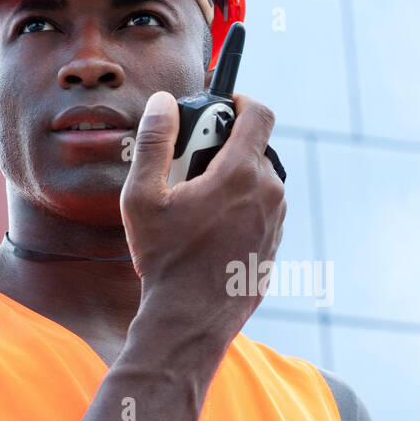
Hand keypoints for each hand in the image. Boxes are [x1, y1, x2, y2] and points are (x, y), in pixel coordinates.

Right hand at [120, 90, 284, 345]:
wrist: (189, 320)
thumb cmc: (165, 260)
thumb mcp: (142, 198)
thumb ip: (153, 142)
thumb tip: (164, 104)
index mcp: (241, 174)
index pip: (259, 114)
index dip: (240, 100)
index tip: (221, 105)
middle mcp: (269, 193)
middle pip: (255, 148)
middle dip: (224, 146)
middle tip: (189, 165)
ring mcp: (276, 222)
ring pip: (259, 181)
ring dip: (232, 179)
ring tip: (195, 203)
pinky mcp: (274, 245)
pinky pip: (261, 211)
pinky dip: (240, 208)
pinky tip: (208, 230)